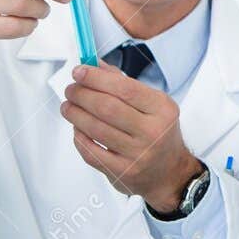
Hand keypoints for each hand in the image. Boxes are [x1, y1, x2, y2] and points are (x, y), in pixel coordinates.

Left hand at [62, 63, 199, 210]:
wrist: (170, 172)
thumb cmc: (158, 133)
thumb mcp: (152, 104)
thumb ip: (123, 83)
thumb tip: (93, 66)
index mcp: (162, 110)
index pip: (125, 88)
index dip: (96, 78)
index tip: (79, 71)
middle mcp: (153, 132)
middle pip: (107, 107)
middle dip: (81, 94)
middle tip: (71, 90)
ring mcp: (137, 154)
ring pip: (95, 129)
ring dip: (75, 114)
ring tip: (68, 107)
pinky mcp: (122, 172)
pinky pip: (90, 152)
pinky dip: (78, 137)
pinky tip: (77, 128)